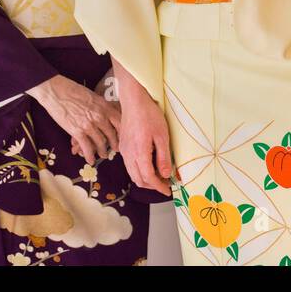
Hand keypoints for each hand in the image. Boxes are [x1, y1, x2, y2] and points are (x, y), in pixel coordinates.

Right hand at [27, 74, 120, 164]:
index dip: (123, 131)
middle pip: (112, 134)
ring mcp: (89, 125)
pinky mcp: (77, 131)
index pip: (120, 122)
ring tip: (103, 156)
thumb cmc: (73, 91)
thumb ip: (101, 106)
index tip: (124, 136)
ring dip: (102, 151)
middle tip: (115, 149)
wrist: (56, 91)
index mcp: (105, 106)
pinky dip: (89, 155)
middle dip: (114, 144)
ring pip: (100, 142)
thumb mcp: (93, 96)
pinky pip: (87, 147)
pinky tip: (90, 160)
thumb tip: (106, 113)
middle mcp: (100, 117)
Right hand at [112, 64, 173, 195]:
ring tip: (159, 177)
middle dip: (152, 186)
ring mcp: (123, 151)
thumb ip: (163, 157)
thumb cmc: (150, 115)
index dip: (159, 187)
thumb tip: (166, 175)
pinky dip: (139, 171)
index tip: (168, 191)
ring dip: (145, 179)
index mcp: (139, 153)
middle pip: (139, 179)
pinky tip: (149, 166)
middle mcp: (128, 155)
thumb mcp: (162, 135)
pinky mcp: (122, 147)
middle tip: (165, 185)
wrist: (134, 101)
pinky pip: (129, 166)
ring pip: (133, 174)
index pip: (148, 178)